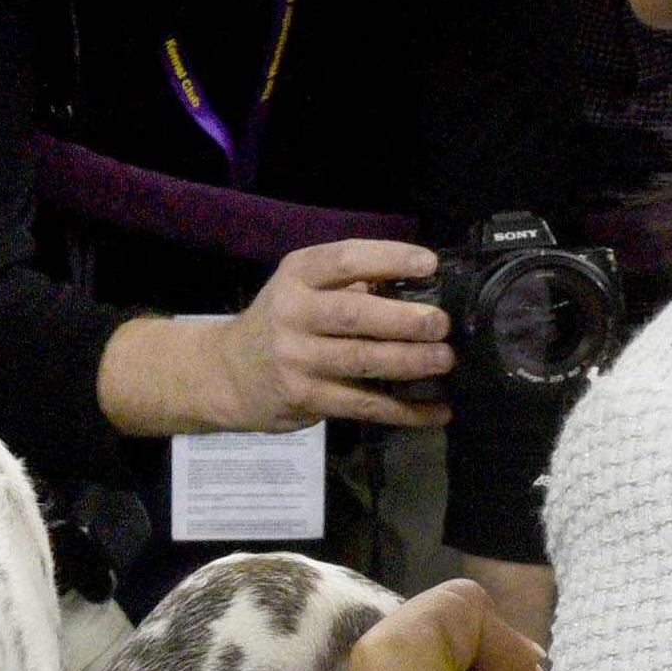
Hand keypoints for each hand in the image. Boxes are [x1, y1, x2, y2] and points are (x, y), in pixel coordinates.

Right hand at [197, 237, 453, 428]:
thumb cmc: (281, 322)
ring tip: (444, 359)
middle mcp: (292, 313)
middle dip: (404, 319)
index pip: (345, 259)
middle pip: (354, 314)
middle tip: (441, 323)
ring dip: (410, 362)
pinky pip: (363, 405)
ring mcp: (296, 359)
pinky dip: (405, 411)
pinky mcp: (305, 399)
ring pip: (362, 361)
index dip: (390, 259)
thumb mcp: (301, 288)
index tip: (429, 264)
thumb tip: (423, 288)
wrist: (227, 374)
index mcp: (297, 275)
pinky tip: (437, 411)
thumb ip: (349, 284)